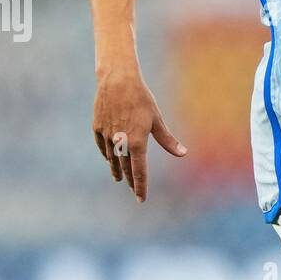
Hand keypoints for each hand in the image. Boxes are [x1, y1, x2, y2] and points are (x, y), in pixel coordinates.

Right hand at [92, 71, 185, 202]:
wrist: (117, 81)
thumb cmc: (141, 99)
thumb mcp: (157, 120)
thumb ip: (168, 140)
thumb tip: (183, 153)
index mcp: (137, 142)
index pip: (139, 171)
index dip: (140, 186)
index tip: (141, 199)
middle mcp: (120, 142)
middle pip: (125, 167)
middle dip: (130, 180)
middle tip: (134, 190)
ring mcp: (107, 135)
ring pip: (112, 158)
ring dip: (117, 170)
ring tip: (119, 179)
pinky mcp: (97, 127)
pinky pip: (102, 145)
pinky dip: (107, 154)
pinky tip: (109, 158)